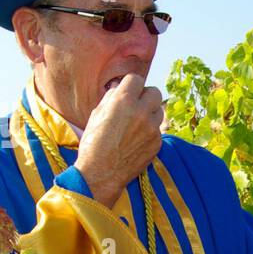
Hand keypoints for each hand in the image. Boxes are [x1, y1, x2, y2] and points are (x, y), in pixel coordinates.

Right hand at [73, 73, 163, 207]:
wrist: (101, 173)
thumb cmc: (93, 143)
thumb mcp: (96, 114)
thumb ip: (111, 98)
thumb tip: (119, 87)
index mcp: (124, 101)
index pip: (137, 79)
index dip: (131, 85)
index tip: (128, 91)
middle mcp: (141, 112)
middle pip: (155, 92)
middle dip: (145, 96)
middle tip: (136, 104)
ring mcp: (152, 129)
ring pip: (159, 111)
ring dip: (149, 113)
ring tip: (135, 123)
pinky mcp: (157, 143)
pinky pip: (157, 129)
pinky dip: (149, 131)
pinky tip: (136, 139)